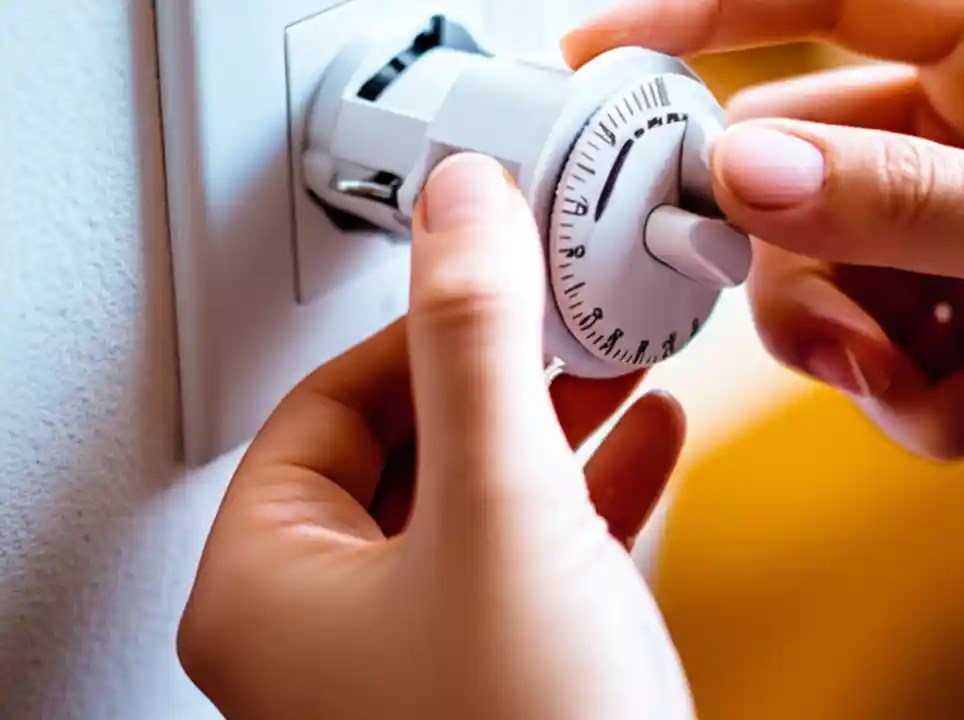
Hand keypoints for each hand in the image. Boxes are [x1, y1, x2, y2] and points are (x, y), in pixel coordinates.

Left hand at [178, 155, 693, 718]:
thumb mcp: (499, 508)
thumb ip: (475, 341)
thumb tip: (462, 204)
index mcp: (271, 590)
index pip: (326, 404)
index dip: (417, 323)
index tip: (492, 266)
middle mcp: (330, 630)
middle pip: (411, 446)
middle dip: (503, 372)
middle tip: (565, 307)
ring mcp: (419, 657)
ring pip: (480, 500)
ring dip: (555, 424)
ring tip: (616, 361)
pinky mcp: (503, 677)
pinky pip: (536, 556)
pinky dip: (591, 493)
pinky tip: (649, 442)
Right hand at [566, 0, 963, 499]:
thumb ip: (903, 201)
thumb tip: (740, 173)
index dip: (703, 12)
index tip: (599, 56)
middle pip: (796, 168)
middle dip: (795, 258)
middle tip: (816, 320)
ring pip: (826, 277)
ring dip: (867, 350)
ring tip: (948, 378)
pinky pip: (882, 350)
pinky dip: (920, 393)